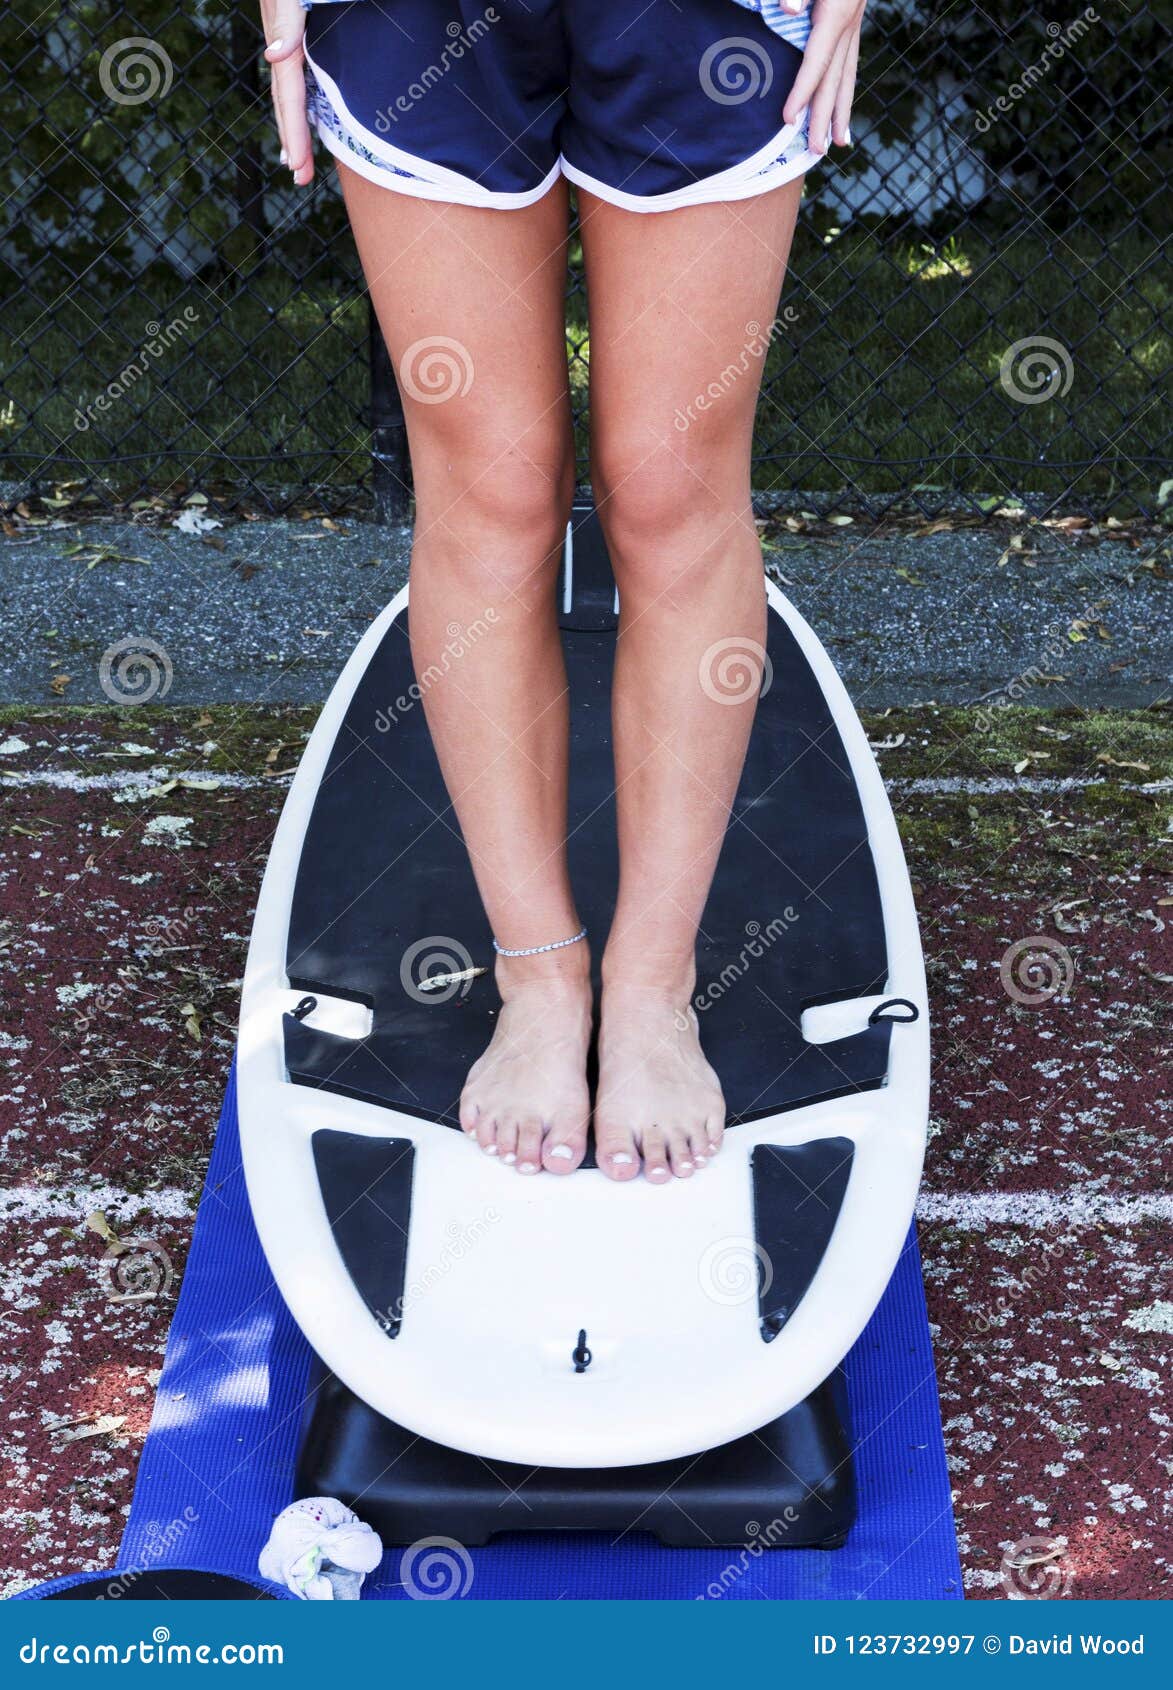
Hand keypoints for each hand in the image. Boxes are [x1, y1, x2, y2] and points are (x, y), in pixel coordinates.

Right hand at [260, 0, 313, 185]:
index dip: (293, 131)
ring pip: (288, 89)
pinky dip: (298, 99)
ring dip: (292, 126)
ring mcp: (286, 35)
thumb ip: (285, 23)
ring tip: (295, 159)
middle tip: (300, 178)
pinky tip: (303, 112)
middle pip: (285, 99)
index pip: (289, 94)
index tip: (297, 165)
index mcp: (285, 37)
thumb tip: (274, 57)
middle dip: (292, 141)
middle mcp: (282, 40)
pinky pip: (297, 71)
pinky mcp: (297, 24)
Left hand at [783, 0, 864, 153]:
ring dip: (842, 111)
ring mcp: (854, 23)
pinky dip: (845, 88)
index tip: (787, 121)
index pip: (815, 63)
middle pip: (835, 79)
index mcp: (835, 12)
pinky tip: (842, 107)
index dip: (801, 93)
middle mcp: (849, 23)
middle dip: (825, 118)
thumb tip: (789, 11)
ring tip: (840, 143)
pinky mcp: (852, 20)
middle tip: (817, 152)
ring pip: (848, 75)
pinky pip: (849, 63)